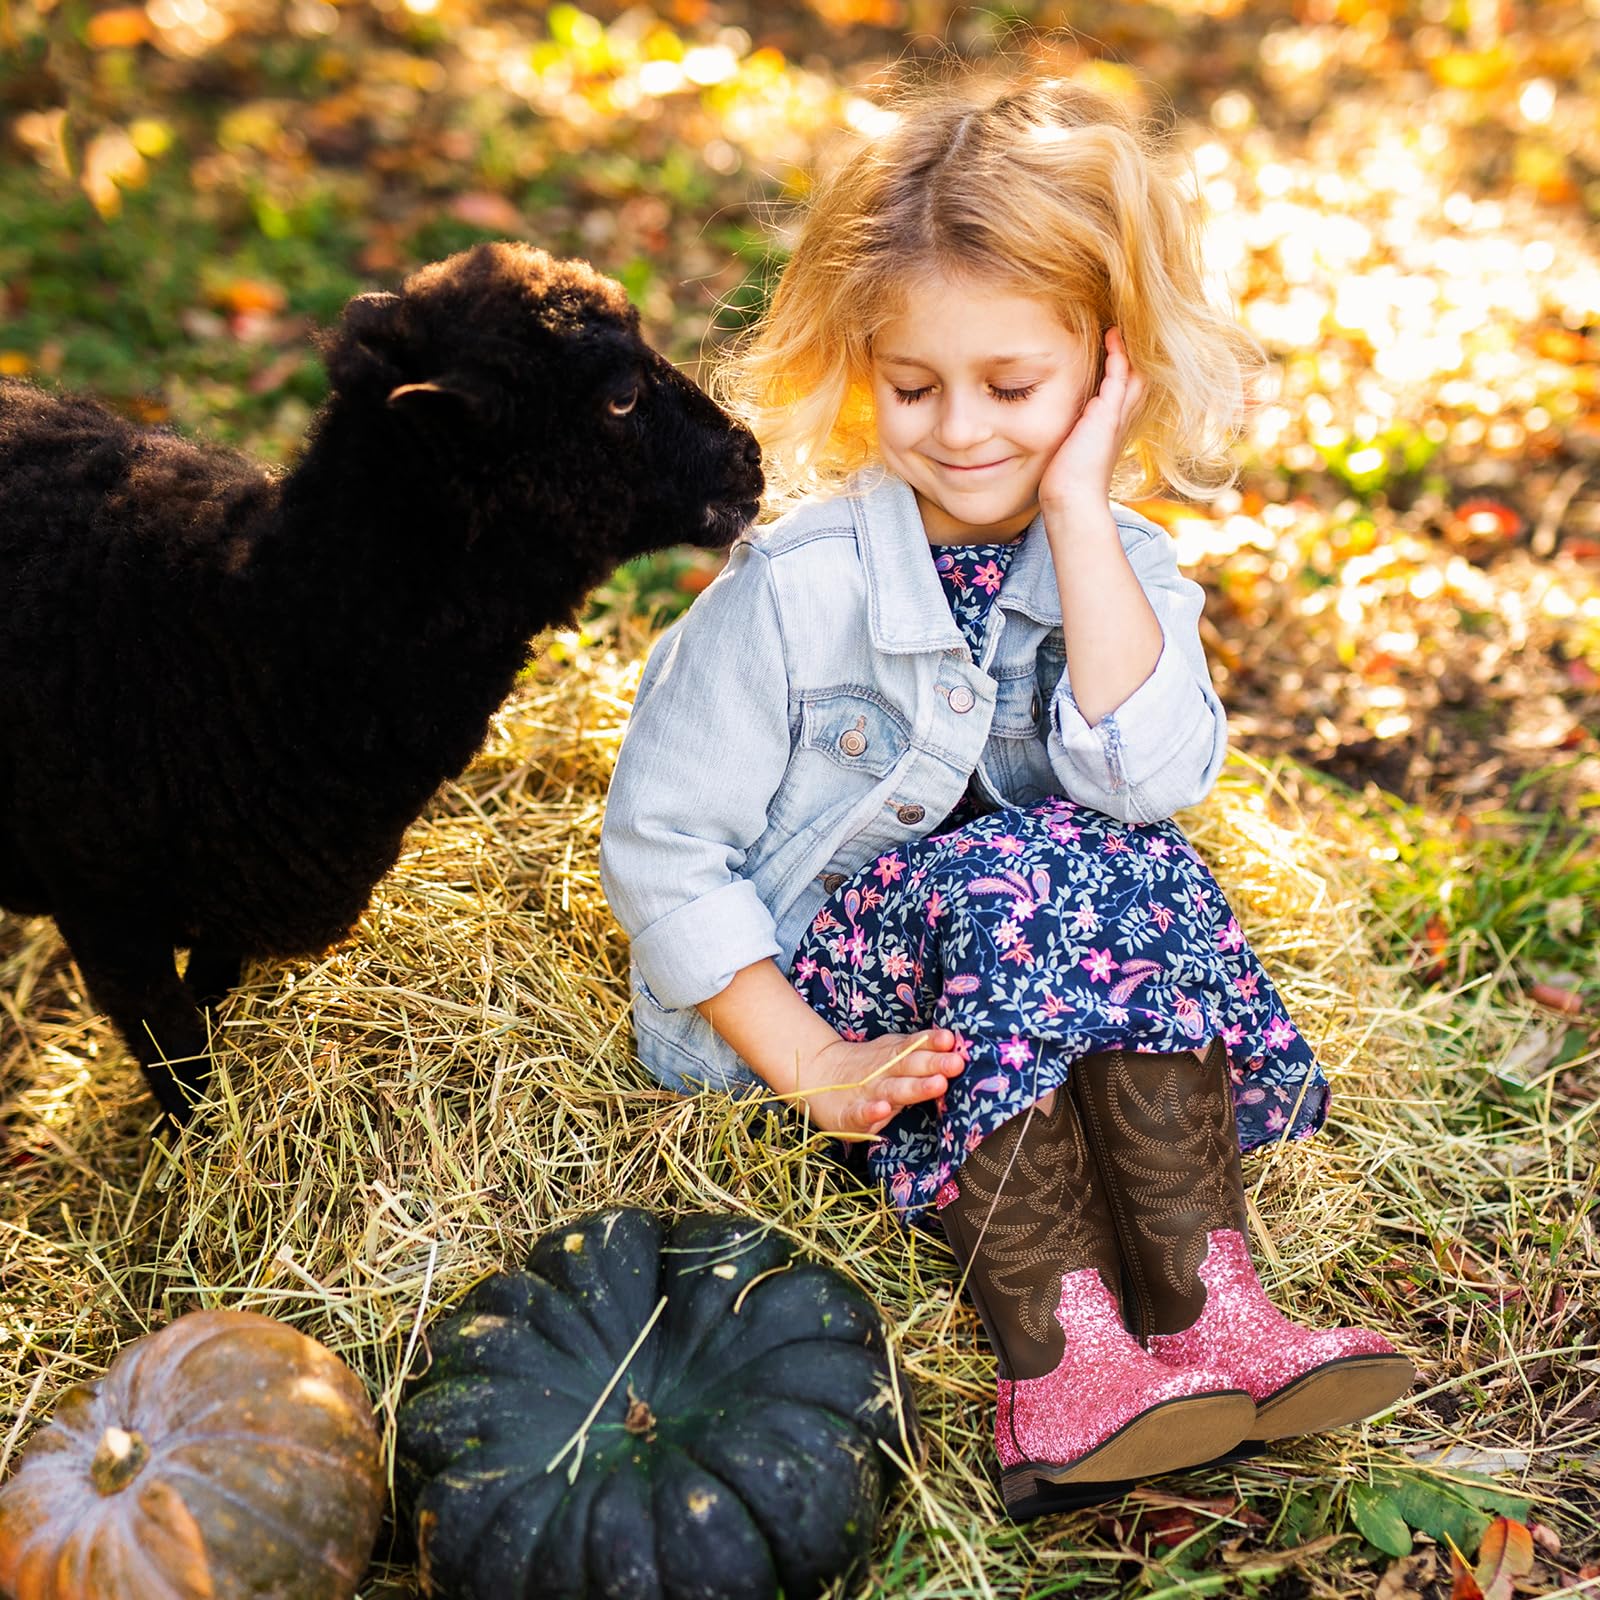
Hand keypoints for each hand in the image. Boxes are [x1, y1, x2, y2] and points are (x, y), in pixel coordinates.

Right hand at [789, 1028, 964, 1138]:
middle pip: (911, 1066)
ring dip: (916, 1087)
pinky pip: (861, 1113)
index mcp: (895, 1056)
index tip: (951, 1039)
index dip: (933, 1043)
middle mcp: (884, 1072)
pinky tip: (884, 1110)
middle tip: (956, 1062)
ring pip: (895, 1090)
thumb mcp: (892, 1054)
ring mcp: (867, 1092)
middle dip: (934, 1064)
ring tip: (938, 1084)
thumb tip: (955, 1046)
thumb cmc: (869, 1069)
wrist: (818, 1075)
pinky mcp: (849, 1114)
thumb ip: (920, 1051)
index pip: (916, 1047)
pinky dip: (872, 1111)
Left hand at [1038, 326, 1146, 518]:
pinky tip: (1112, 334)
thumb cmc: (1066, 480)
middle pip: (1137, 376)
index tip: (1115, 343)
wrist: (1072, 499)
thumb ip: (1071, 434)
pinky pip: (1119, 375)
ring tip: (1121, 321)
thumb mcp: (1070, 449)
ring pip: (1133, 372)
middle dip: (1134, 351)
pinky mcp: (1108, 414)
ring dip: (1128, 347)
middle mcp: (1120, 418)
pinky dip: (1118, 354)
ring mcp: (1116, 415)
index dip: (1124, 365)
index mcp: (1111, 425)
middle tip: (1128, 324)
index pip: (1125, 387)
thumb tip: (1058, 428)